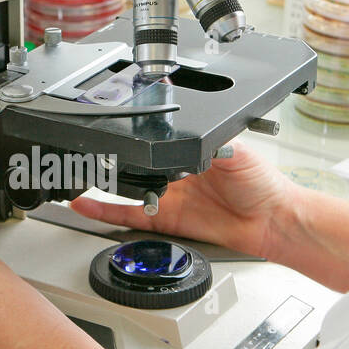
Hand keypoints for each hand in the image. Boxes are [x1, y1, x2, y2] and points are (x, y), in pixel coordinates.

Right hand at [69, 143, 290, 259]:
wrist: (272, 222)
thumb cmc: (263, 184)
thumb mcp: (237, 150)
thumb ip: (207, 142)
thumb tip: (184, 135)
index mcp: (190, 149)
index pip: (155, 139)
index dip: (134, 134)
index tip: (111, 127)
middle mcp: (176, 171)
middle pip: (135, 162)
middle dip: (110, 157)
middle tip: (87, 152)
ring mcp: (169, 196)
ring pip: (127, 188)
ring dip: (101, 183)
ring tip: (76, 174)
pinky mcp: (166, 219)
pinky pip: (130, 215)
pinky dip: (105, 211)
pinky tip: (86, 204)